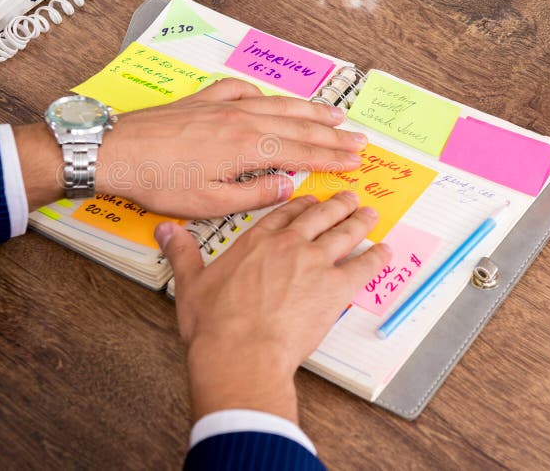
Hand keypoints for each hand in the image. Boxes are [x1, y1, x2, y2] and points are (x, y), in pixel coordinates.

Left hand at [96, 78, 367, 217]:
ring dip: (309, 110)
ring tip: (334, 114)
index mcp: (247, 147)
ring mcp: (223, 105)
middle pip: (298, 126)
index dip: (332, 157)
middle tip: (359, 138)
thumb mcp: (208, 202)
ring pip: (278, 105)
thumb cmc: (157, 181)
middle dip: (332, 133)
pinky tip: (270, 98)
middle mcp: (241, 119)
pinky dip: (264, 94)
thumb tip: (286, 187)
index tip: (355, 160)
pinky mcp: (203, 100)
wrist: (116, 150)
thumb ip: (253, 195)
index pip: (302, 152)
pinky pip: (242, 90)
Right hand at [155, 191, 390, 423]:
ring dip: (358, 221)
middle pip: (318, 216)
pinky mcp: (335, 288)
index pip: (282, 213)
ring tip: (368, 213)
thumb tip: (165, 230)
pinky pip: (363, 266)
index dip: (299, 204)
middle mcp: (288, 245)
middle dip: (335, 204)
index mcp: (256, 241)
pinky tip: (384, 251)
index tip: (309, 199)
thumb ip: (182, 252)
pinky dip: (376, 257)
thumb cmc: (214, 323)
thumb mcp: (190, 283)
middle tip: (348, 197)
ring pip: (343, 233)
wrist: (240, 351)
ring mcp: (314, 263)